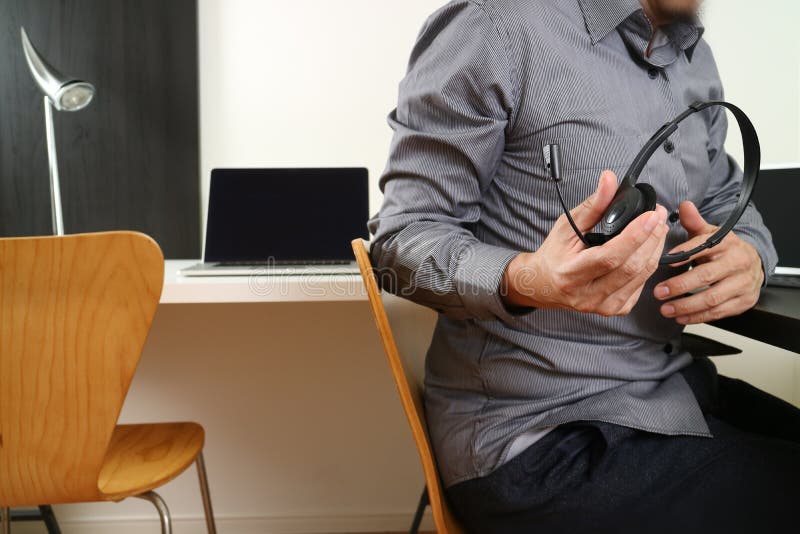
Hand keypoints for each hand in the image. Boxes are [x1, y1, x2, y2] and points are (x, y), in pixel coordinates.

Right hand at [503, 171, 668, 315]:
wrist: (543, 285)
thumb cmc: (554, 255)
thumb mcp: (566, 226)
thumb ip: (592, 205)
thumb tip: (609, 180)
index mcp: (571, 274)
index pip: (610, 256)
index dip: (635, 235)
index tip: (651, 216)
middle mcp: (587, 295)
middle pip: (632, 267)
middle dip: (651, 238)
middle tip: (659, 216)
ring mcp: (603, 306)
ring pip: (641, 276)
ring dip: (655, 249)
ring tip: (658, 227)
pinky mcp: (615, 309)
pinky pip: (641, 286)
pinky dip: (649, 264)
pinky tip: (648, 249)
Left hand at [653, 201, 763, 324]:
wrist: (754, 263)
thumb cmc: (724, 249)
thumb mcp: (710, 233)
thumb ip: (694, 222)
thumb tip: (684, 206)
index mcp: (727, 243)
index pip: (704, 248)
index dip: (684, 255)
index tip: (666, 262)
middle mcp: (737, 263)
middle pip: (706, 276)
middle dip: (679, 286)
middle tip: (659, 292)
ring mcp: (742, 284)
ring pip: (712, 298)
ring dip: (686, 305)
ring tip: (665, 308)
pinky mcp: (743, 301)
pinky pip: (719, 312)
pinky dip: (698, 316)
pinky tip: (681, 317)